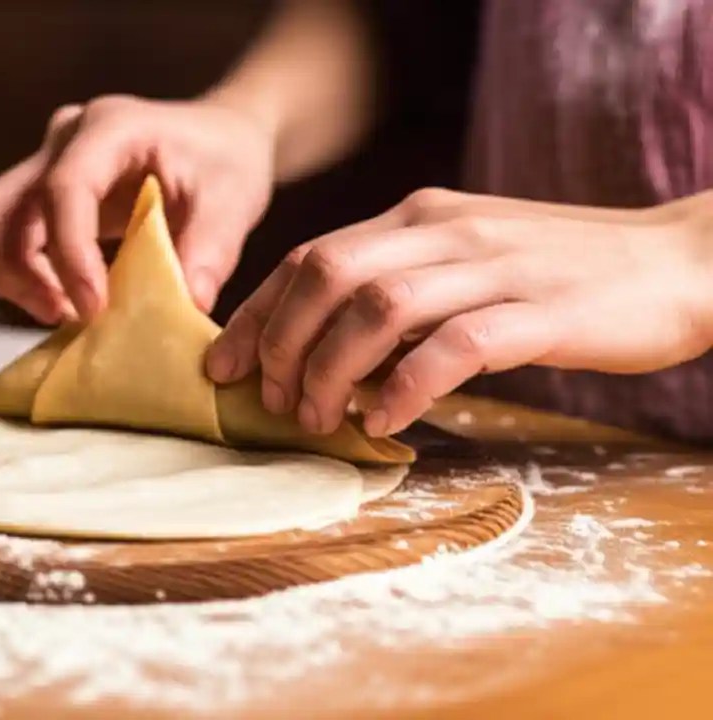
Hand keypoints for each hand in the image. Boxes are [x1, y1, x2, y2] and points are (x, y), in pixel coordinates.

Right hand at [0, 95, 274, 322]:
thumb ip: (210, 251)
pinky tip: (67, 302)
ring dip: (14, 278)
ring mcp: (48, 161)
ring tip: (64, 315)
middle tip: (61, 315)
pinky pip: (13, 236)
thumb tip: (186, 306)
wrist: (219, 138)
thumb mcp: (234, 202)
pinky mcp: (44, 190)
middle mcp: (65, 138)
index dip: (70, 253)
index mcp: (111, 127)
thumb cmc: (227, 163)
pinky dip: (27, 276)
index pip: (65, 189)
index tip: (94, 307)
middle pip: (0, 205)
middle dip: (18, 271)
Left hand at [206, 188, 712, 436]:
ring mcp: (492, 268)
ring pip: (377, 310)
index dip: (258, 313)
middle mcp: (444, 231)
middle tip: (272, 401)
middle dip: (282, 344)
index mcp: (417, 217)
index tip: (223, 365)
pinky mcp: (539, 312)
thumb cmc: (557, 275)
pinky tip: (384, 422)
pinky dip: (406, 388)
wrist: (676, 263)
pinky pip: (453, 348)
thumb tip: (324, 350)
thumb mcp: (464, 261)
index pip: (310, 256)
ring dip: (331, 370)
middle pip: (326, 276)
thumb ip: (399, 288)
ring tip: (318, 419)